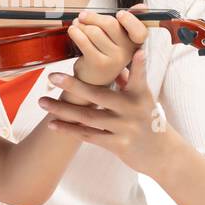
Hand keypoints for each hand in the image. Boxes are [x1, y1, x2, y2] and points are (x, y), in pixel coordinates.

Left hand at [37, 46, 178, 176]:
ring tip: (42, 102)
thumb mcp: (145, 99)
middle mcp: (132, 110)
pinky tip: (53, 124)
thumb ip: (130, 81)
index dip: (139, 64)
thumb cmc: (149, 120)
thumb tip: (117, 64)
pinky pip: (88, 136)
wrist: (162, 153)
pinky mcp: (118, 145)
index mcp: (141, 95)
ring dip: (63, 109)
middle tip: (52, 76)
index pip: (139, 76)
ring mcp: (124, 128)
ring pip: (88, 118)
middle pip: (99, 95)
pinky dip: (70, 130)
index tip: (138, 51)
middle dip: (74, 85)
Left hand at [69, 4, 148, 86]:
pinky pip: (83, 40)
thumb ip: (128, 21)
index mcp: (135, 43)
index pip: (140, 30)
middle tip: (82, 17)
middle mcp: (128, 52)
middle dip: (92, 17)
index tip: (120, 14)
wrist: (92, 78)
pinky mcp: (98, 63)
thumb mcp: (117, 37)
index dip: (130, 20)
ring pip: (93, 31)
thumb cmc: (104, 51)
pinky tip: (73, 32)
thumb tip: (142, 6)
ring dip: (80, 25)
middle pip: (110, 23)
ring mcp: (114, 59)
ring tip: (76, 27)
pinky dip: (75, 32)